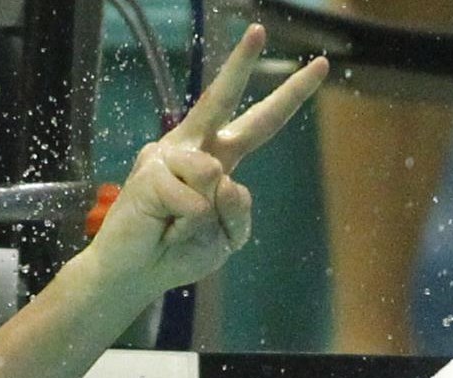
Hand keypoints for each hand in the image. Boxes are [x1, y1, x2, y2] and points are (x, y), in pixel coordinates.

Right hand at [89, 25, 327, 297]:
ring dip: (206, 217)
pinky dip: (187, 224)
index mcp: (219, 158)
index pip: (260, 122)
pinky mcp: (150, 172)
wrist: (134, 274)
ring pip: (214, 176)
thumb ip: (240, 211)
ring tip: (178, 228)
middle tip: (257, 29)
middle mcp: (194, 148)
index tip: (318, 67)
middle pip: (222, 99)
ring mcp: (168, 155)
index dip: (288, 96)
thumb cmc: (179, 251)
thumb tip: (225, 177)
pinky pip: (193, 200)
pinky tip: (163, 227)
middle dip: (239, 63)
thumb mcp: (228, 238)